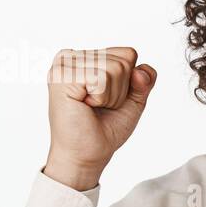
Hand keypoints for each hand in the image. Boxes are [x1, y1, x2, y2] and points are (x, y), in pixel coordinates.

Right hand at [43, 46, 156, 189]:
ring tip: (92, 106)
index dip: (129, 82)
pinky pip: (101, 78)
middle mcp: (72, 56)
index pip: (128, 53)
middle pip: (124, 60)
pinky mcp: (61, 76)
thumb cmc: (106, 127)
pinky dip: (101, 97)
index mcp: (86, 57)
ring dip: (111, 95)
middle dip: (120, 90)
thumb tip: (140, 71)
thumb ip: (144, 80)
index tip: (109, 97)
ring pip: (115, 68)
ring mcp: (64, 64)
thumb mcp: (134, 100)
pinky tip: (85, 105)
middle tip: (100, 105)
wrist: (88, 153)